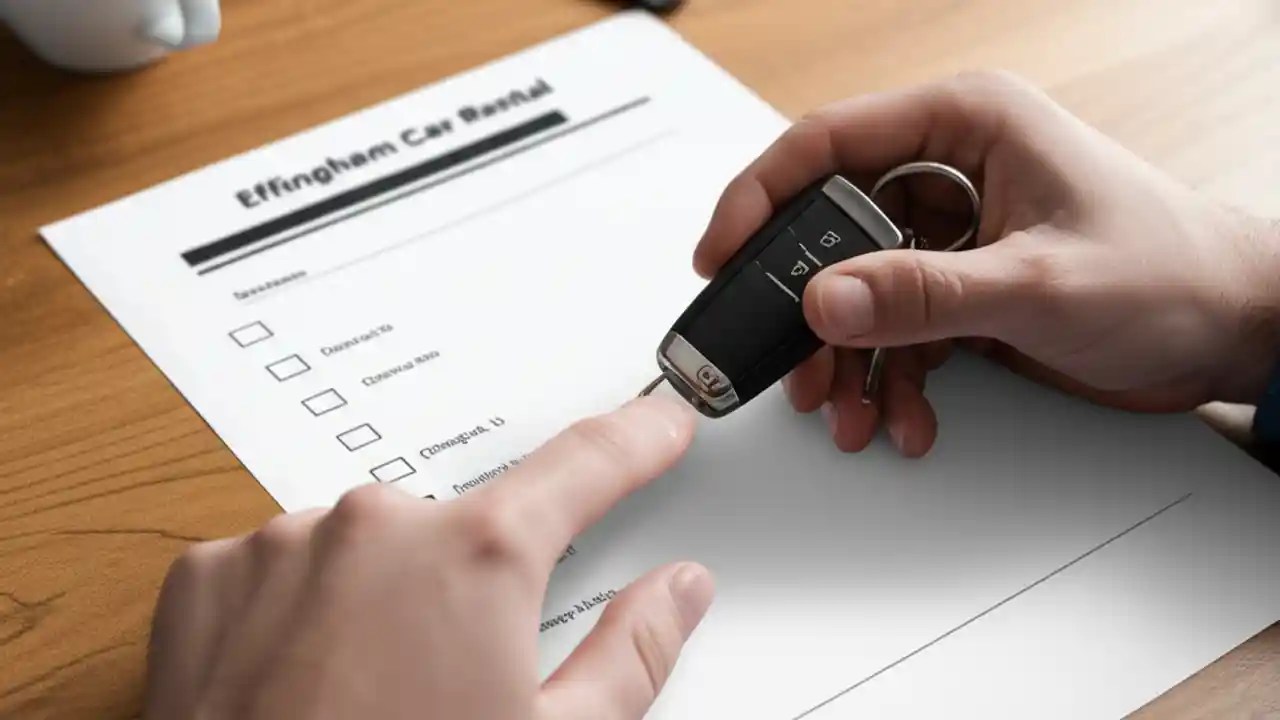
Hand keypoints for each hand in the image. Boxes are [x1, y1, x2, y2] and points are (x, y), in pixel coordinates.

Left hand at [143, 396, 712, 719]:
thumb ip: (630, 653)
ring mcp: (285, 545)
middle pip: (462, 529)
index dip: (636, 438)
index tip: (657, 424)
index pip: (586, 464)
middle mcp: (378, 528)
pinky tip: (304, 682)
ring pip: (369, 550)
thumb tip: (677, 591)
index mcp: (477, 558)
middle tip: (456, 674)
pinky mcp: (210, 575)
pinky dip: (301, 612)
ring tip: (369, 694)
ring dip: (382, 600)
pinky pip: (283, 568)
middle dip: (473, 586)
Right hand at [694, 70, 1279, 456]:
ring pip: (858, 286)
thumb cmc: (1173, 272)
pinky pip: (896, 324)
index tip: (720, 255)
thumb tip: (824, 297)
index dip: (760, 196)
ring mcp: (955, 229)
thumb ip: (924, 293)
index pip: (828, 142)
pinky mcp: (963, 281)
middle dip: (810, 305)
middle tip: (791, 360)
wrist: (1233, 330)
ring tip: (850, 410)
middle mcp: (952, 168)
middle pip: (832, 225)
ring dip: (848, 356)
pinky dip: (890, 374)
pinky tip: (903, 412)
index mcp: (966, 123)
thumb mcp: (1037, 284)